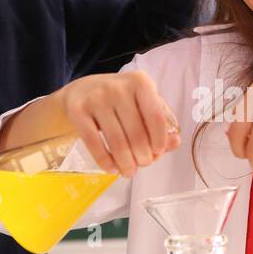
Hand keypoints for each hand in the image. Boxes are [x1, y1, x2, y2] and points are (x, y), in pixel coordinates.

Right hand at [60, 71, 179, 176]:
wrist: (80, 91)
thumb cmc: (119, 100)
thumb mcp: (142, 104)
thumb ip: (161, 123)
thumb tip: (175, 143)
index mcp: (140, 82)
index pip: (156, 117)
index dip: (160, 141)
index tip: (158, 153)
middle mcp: (118, 87)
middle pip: (137, 133)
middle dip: (143, 157)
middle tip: (142, 165)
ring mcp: (96, 98)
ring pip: (117, 142)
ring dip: (125, 163)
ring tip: (128, 171)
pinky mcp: (77, 110)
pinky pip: (94, 143)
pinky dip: (105, 161)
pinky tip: (112, 168)